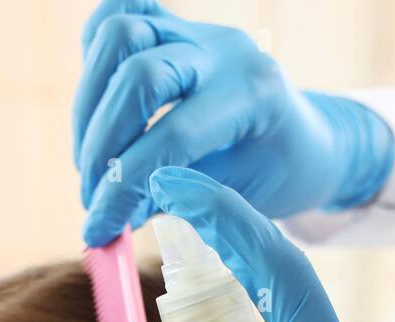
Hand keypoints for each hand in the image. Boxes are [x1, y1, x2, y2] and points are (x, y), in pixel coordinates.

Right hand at [73, 0, 393, 245]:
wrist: (304, 138)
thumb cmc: (276, 174)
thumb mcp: (238, 197)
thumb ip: (176, 199)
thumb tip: (110, 214)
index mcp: (254, 95)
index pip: (172, 138)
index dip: (124, 188)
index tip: (98, 228)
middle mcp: (225, 50)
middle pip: (138, 74)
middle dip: (102, 144)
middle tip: (92, 193)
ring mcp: (198, 30)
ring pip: (120, 33)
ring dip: (89, 103)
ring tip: (90, 157)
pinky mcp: (174, 25)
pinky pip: (120, 13)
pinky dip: (96, 57)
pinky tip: (97, 107)